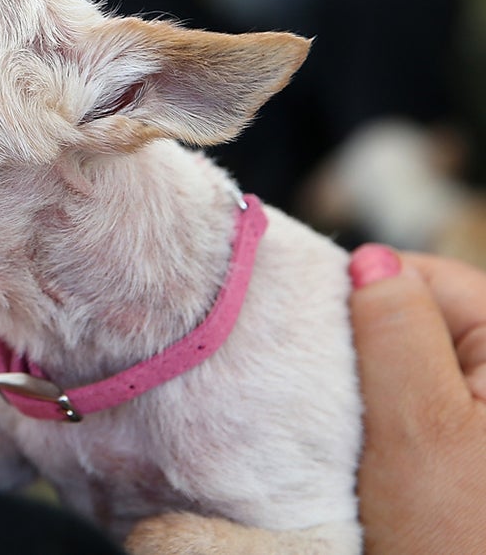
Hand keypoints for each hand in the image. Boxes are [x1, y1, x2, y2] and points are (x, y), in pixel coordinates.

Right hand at [349, 246, 485, 553]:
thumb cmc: (466, 543)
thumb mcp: (418, 431)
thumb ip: (395, 331)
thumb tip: (371, 260)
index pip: (427, 279)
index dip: (362, 301)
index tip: (316, 343)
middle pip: (425, 322)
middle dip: (369, 351)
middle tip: (335, 401)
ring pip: (422, 370)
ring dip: (379, 394)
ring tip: (354, 437)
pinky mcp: (474, 456)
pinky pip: (433, 413)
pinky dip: (396, 427)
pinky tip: (375, 460)